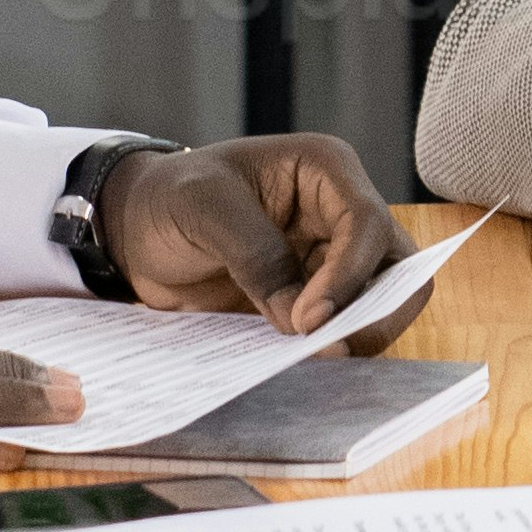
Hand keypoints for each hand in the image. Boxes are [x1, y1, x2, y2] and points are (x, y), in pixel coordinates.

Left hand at [98, 131, 397, 334]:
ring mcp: (331, 259)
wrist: (134, 231)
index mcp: (325, 171)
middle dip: (372, 311)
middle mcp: (340, 214)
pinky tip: (294, 360)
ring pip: (382, 305)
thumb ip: (256, 257)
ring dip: (354, 335)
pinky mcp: (313, 298)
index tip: (308, 319)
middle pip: (397, 269)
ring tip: (305, 356)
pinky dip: (329, 350)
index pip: (367, 224)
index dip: (349, 275)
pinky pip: (343, 329)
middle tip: (325, 349)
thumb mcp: (203, 210)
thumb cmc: (168, 198)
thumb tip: (304, 322)